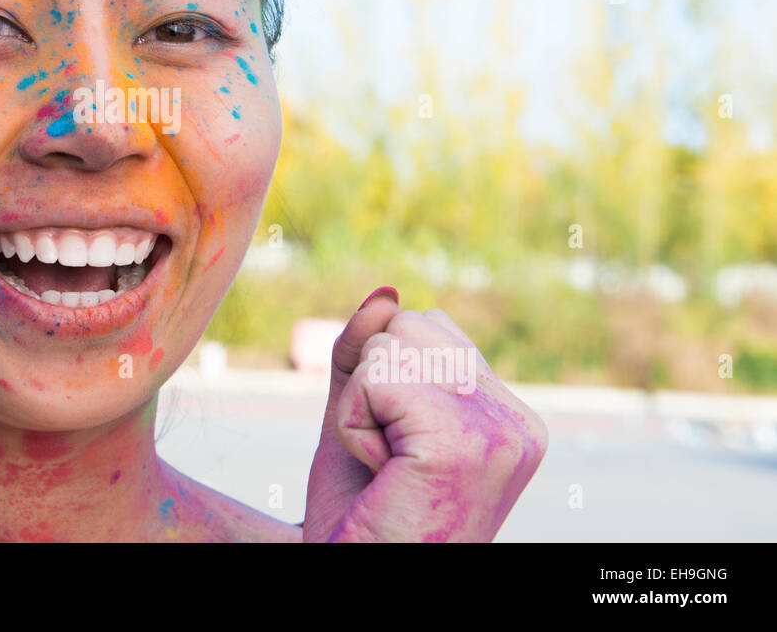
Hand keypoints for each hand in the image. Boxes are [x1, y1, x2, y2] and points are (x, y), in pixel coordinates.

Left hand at [303, 287, 546, 541]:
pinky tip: (382, 473)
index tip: (399, 449)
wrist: (365, 578)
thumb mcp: (359, 416)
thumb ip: (367, 354)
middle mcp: (518, 421)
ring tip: (386, 468)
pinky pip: (374, 380)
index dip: (383, 378)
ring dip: (360, 408)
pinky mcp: (464, 442)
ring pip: (389, 345)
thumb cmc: (361, 511)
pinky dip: (354, 425)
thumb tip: (386, 293)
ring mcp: (499, 431)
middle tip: (387, 460)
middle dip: (371, 386)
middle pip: (409, 324)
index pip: (428, 326)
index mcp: (508, 414)